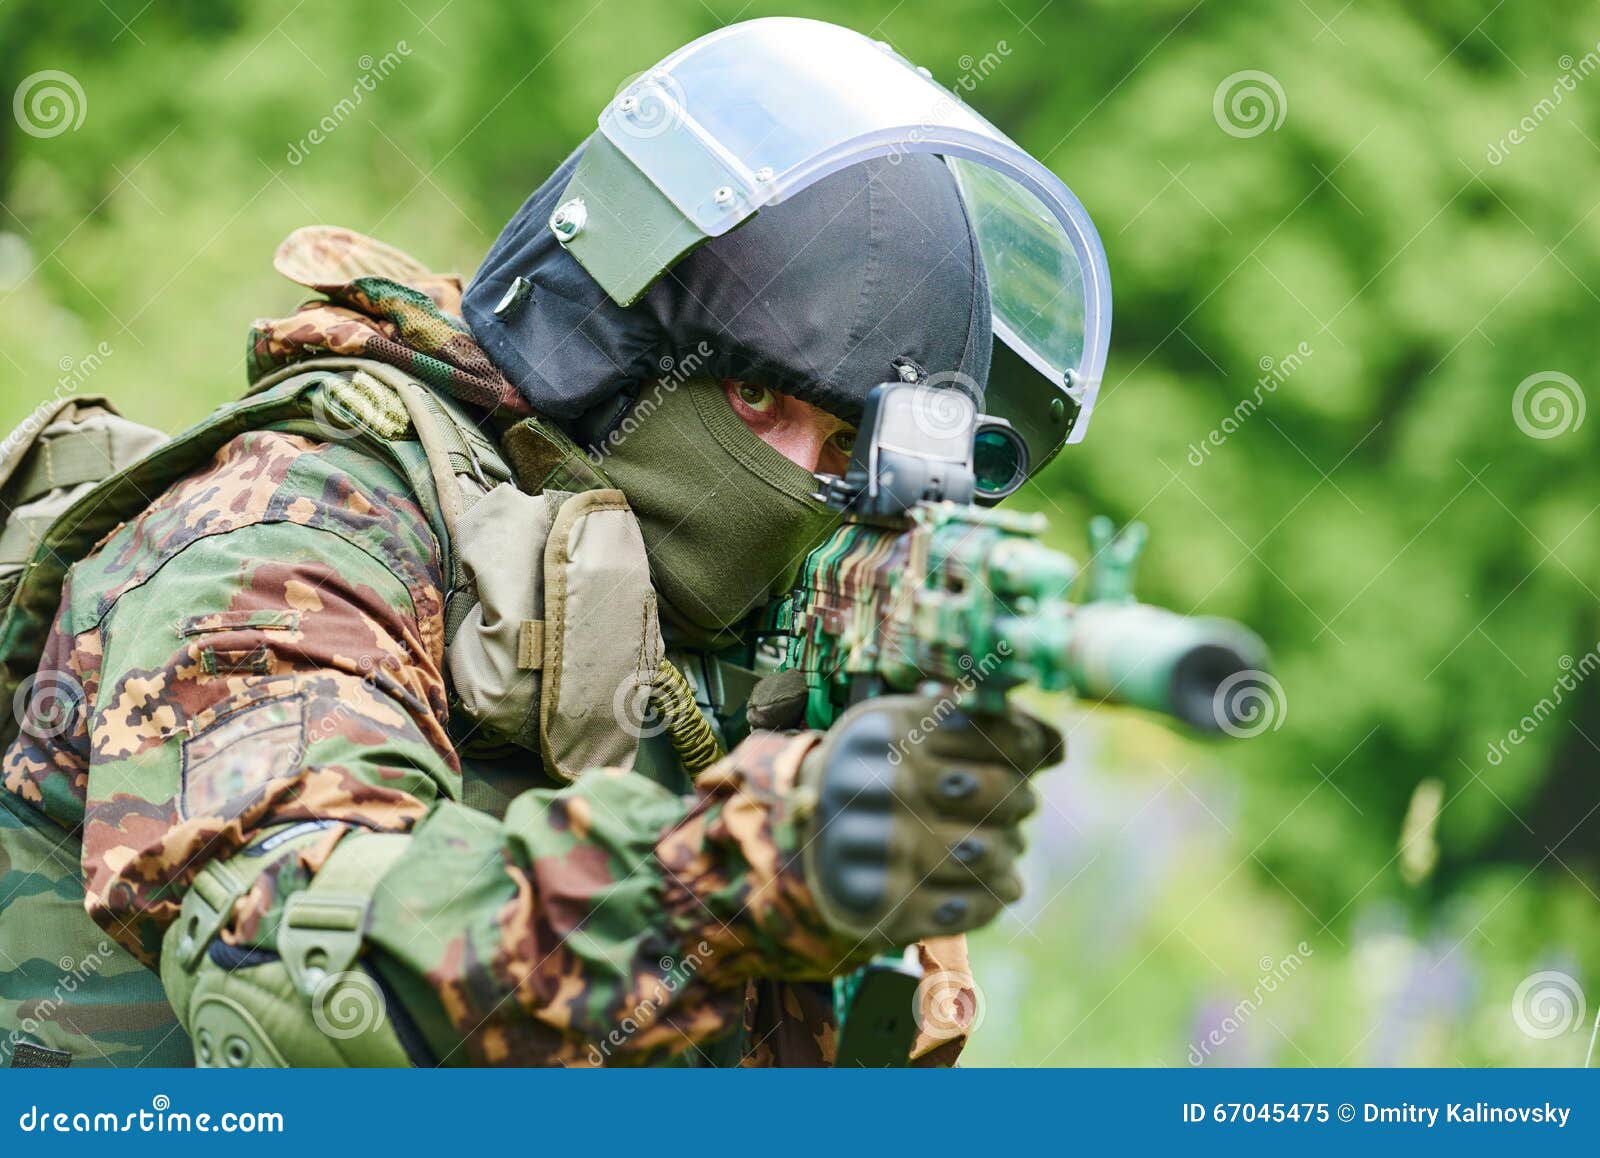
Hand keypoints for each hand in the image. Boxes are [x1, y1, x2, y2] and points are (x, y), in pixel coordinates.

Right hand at [797, 695, 1061, 949]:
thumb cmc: (889, 767)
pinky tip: (985, 881)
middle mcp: (877, 785)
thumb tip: (1056, 749)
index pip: (995, 732)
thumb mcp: (922, 726)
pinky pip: (969, 907)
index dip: (1022, 745)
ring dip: (1006, 851)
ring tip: (995, 843)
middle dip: (1018, 799)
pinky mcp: (883, 910)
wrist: (815, 828)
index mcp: (889, 730)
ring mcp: (877, 852)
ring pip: (990, 853)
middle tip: (1015, 802)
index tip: (1023, 751)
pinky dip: (990, 895)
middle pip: (1000, 792)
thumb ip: (990, 726)